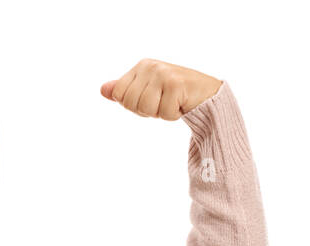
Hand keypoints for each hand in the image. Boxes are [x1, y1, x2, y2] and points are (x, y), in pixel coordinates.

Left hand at [100, 59, 220, 119]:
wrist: (206, 93)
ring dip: (160, 113)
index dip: (132, 105)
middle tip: (162, 102)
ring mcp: (164, 74)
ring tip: (171, 102)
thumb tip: (103, 89)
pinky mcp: (177, 84)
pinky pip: (164, 113)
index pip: (119, 94)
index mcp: (141, 66)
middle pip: (131, 103)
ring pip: (146, 109)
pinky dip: (173, 115)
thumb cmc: (173, 94)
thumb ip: (124, 90)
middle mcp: (151, 66)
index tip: (149, 99)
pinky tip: (181, 104)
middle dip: (146, 110)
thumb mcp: (145, 90)